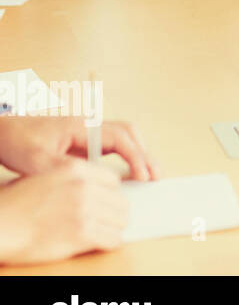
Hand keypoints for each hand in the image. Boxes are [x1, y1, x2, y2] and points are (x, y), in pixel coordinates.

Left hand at [0, 116, 157, 179]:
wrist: (4, 132)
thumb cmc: (19, 142)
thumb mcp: (39, 161)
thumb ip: (70, 169)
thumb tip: (97, 179)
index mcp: (83, 126)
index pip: (120, 138)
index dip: (136, 157)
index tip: (144, 175)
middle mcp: (90, 125)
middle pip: (129, 133)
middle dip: (145, 153)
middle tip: (157, 175)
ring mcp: (88, 131)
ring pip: (124, 137)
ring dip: (139, 153)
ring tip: (149, 174)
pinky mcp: (83, 140)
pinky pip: (112, 145)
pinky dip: (126, 156)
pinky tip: (128, 172)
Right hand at [0, 162, 128, 264]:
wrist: (0, 225)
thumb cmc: (15, 206)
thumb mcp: (46, 178)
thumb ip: (74, 180)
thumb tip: (97, 190)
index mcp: (76, 170)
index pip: (113, 181)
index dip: (111, 194)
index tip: (107, 204)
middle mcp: (84, 187)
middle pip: (121, 201)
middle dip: (115, 213)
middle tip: (107, 222)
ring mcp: (85, 210)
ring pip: (120, 221)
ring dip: (113, 228)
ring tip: (102, 233)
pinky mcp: (82, 234)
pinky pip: (113, 240)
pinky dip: (108, 243)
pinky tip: (99, 244)